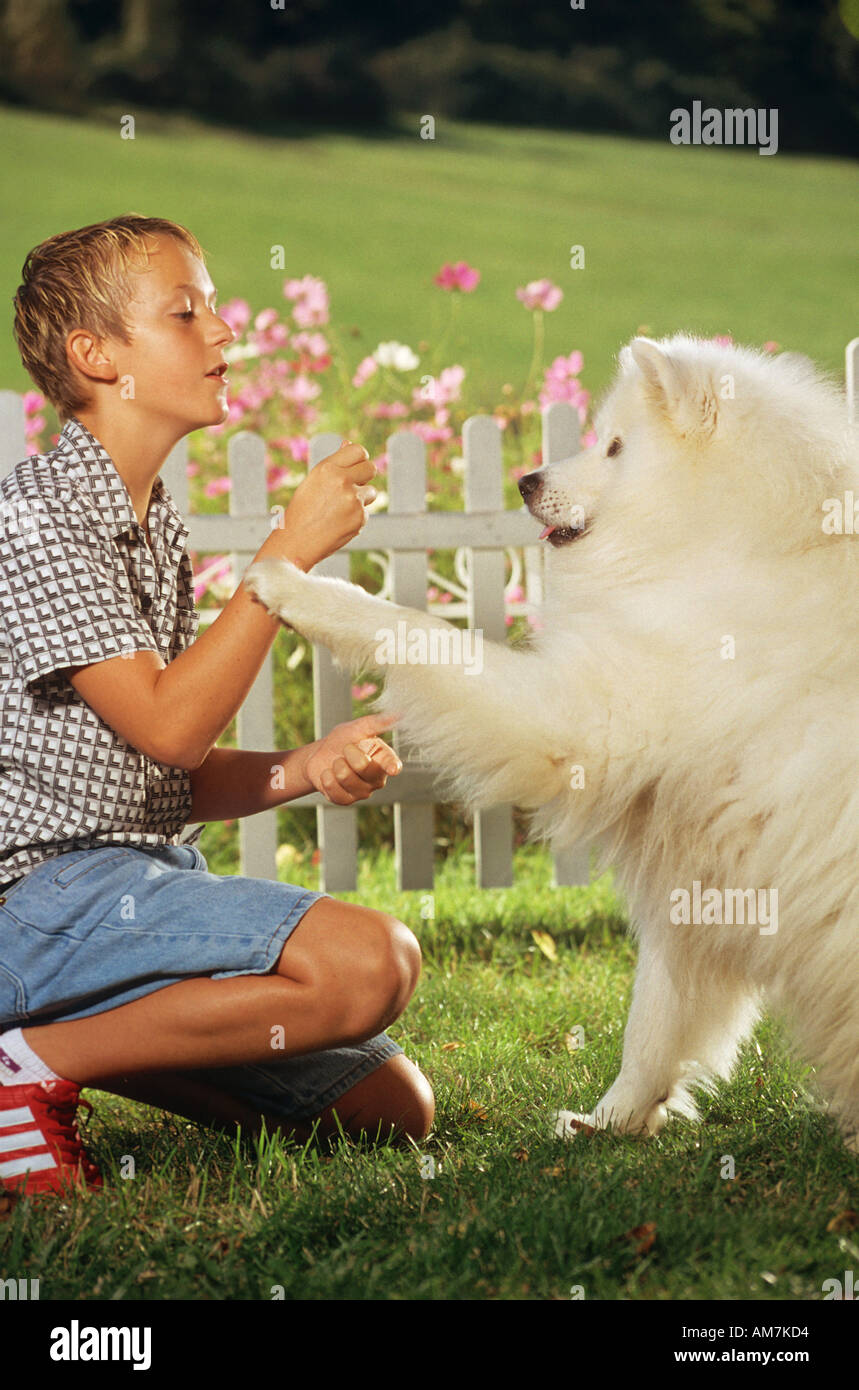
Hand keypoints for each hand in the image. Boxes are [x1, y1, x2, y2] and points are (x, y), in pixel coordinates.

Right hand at [276, 440, 376, 568]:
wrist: (296, 541)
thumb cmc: (302, 510)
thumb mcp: (314, 480)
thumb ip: (334, 464)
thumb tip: (348, 443)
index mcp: (327, 468)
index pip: (358, 450)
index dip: (360, 458)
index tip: (357, 466)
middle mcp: (342, 480)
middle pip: (371, 468)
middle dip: (365, 476)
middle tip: (353, 486)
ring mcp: (353, 500)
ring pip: (371, 492)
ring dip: (362, 499)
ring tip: (339, 509)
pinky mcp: (360, 518)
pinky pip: (366, 512)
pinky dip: (356, 517)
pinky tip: (339, 523)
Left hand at [301, 712, 402, 804]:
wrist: (320, 756)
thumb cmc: (343, 741)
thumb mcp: (357, 728)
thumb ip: (376, 723)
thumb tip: (397, 715)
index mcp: (384, 759)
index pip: (391, 763)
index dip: (392, 766)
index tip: (393, 768)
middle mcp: (377, 778)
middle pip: (363, 766)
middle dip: (348, 753)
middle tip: (345, 750)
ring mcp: (363, 791)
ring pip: (345, 778)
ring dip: (335, 766)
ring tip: (337, 763)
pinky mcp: (347, 800)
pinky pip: (334, 791)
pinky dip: (326, 778)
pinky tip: (329, 774)